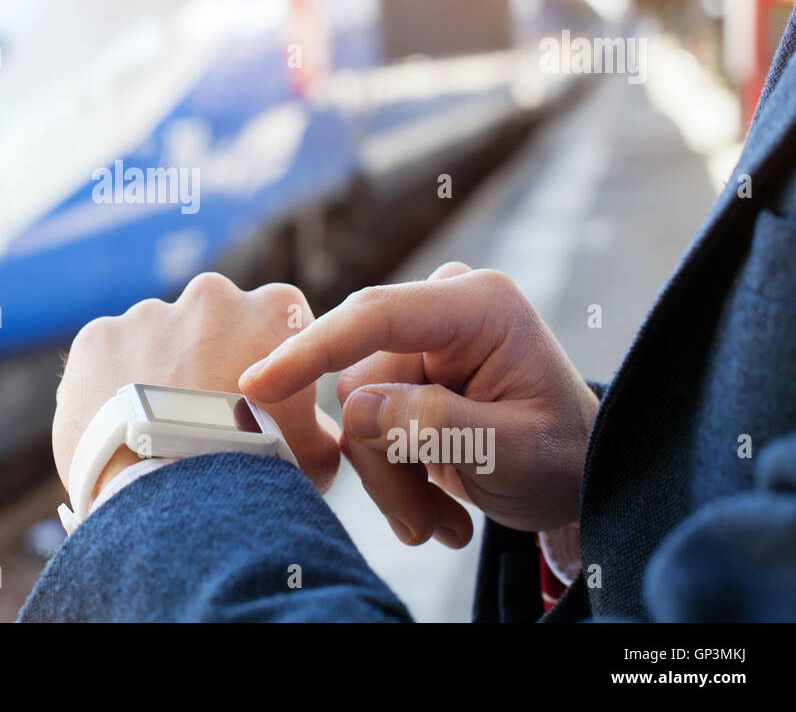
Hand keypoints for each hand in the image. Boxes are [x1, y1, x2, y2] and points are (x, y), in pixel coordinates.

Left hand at [54, 272, 340, 502]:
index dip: (261, 363)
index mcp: (274, 309)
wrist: (180, 496)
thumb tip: (311, 426)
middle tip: (201, 416)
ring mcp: (149, 312)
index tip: (252, 400)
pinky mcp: (97, 336)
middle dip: (205, 359)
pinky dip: (109, 385)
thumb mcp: (315, 451)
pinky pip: (105, 358)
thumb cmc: (257, 471)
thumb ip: (315, 421)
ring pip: (153, 340)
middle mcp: (211, 294)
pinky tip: (119, 426)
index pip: (272, 324)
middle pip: (208, 324)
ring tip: (155, 429)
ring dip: (154, 371)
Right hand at [238, 263, 598, 543]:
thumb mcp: (514, 452)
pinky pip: (362, 422)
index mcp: (478, 304)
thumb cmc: (563, 458)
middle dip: (384, 459)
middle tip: (425, 526)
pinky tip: (437, 506)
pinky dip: (392, 473)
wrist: (576, 475)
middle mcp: (441, 307)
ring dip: (391, 479)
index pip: (376, 317)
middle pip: (360, 380)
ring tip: (442, 524)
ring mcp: (419, 337)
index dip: (312, 351)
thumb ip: (438, 425)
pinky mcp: (402, 368)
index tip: (256, 385)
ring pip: (356, 412)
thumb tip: (355, 408)